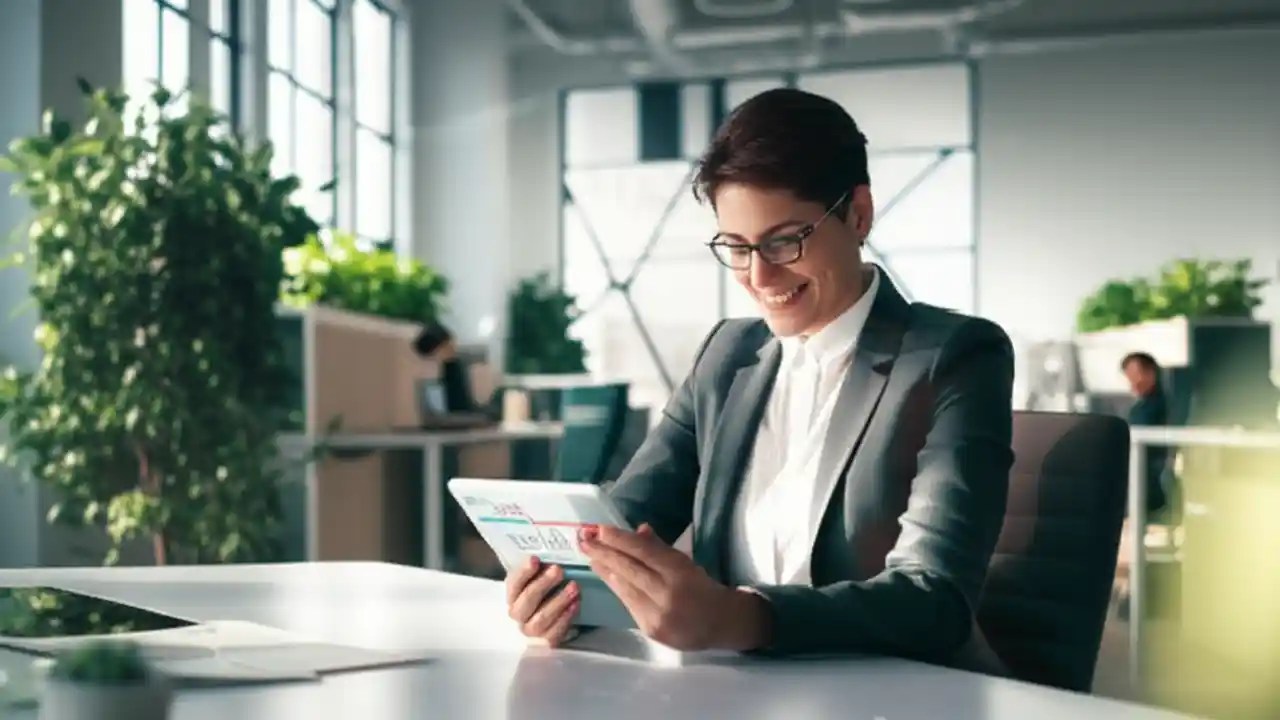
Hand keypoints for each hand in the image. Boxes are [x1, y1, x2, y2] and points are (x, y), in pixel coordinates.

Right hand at [505, 556, 579, 646]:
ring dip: (558, 601)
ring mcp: (531, 630)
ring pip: (541, 619)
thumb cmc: (545, 592)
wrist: (552, 619)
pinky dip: (566, 617)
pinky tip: (576, 604)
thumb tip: (549, 558)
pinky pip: (554, 633)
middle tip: (559, 570)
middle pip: (527, 600)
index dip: (524, 572)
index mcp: (512, 595)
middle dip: (544, 584)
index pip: (513, 583)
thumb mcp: (540, 578)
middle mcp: (518, 614)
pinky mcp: (546, 641)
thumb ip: (541, 569)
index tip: (536, 559)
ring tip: (574, 587)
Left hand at [581, 524, 770, 650]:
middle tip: (583, 539)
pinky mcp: (650, 629)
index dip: (620, 540)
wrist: (720, 624)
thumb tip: (637, 530)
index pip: (645, 552)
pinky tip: (608, 576)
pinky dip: (617, 589)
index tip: (600, 529)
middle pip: (630, 570)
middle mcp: (668, 594)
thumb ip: (660, 549)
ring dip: (605, 571)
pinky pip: (629, 605)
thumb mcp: (686, 563)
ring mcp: (658, 615)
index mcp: (680, 573)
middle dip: (604, 553)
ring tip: (590, 556)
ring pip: (625, 589)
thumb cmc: (702, 587)